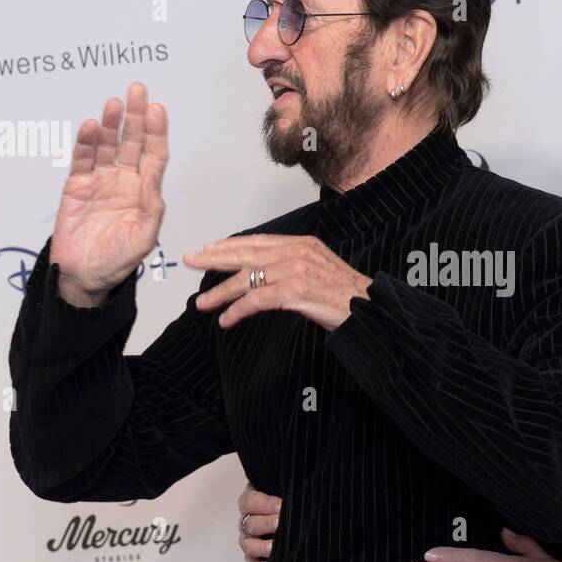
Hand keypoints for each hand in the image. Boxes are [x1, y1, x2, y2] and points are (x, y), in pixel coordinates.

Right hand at [48, 81, 168, 305]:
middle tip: (138, 90)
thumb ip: (150, 209)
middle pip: (132, 142)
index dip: (157, 132)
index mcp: (145, 191)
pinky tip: (92, 127)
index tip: (158, 110)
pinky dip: (86, 143)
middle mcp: (124, 180)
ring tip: (116, 103)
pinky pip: (82, 160)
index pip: (154, 155)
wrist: (84, 276)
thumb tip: (153, 180)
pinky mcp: (76, 185)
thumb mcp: (143, 238)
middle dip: (136, 116)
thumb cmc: (118, 260)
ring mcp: (100, 180)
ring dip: (112, 124)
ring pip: (108, 145)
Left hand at [183, 234, 371, 331]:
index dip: (230, 246)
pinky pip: (258, 300)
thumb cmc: (346, 297)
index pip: (257, 242)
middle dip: (215, 259)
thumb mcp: (318, 273)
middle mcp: (297, 252)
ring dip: (221, 293)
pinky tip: (227, 320)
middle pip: (246, 254)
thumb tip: (265, 277)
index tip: (208, 249)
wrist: (370, 309)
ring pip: (248, 279)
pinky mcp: (297, 290)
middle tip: (190, 261)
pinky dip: (238, 310)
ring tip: (202, 304)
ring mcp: (297, 270)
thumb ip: (293, 268)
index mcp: (302, 244)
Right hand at [238, 483, 282, 561]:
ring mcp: (248, 541)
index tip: (282, 506)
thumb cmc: (283, 498)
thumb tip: (280, 464)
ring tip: (276, 547)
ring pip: (249, 545)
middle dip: (267, 524)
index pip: (250, 501)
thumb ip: (278, 478)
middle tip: (281, 524)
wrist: (288, 516)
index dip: (265, 504)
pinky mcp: (252, 559)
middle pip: (251, 524)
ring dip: (262, 547)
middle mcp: (246, 522)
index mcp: (249, 502)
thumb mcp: (278, 485)